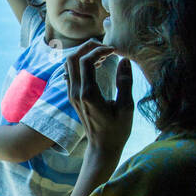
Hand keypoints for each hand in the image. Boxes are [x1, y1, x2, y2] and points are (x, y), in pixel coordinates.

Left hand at [64, 39, 133, 164]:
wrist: (102, 147)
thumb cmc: (117, 130)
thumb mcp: (126, 107)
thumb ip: (125, 82)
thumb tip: (125, 60)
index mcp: (88, 94)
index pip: (86, 61)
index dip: (99, 50)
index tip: (114, 51)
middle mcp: (76, 92)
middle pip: (72, 58)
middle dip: (88, 47)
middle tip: (106, 48)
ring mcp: (71, 94)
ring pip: (68, 64)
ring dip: (83, 54)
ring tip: (102, 56)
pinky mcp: (72, 96)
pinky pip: (70, 73)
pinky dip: (80, 63)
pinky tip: (96, 66)